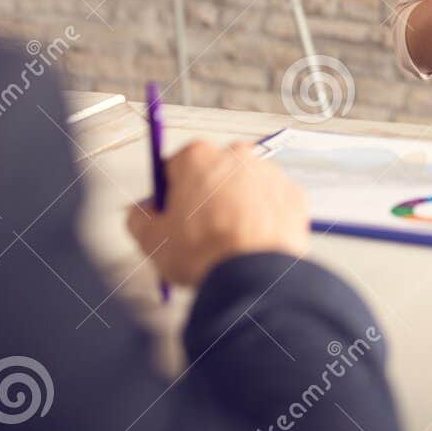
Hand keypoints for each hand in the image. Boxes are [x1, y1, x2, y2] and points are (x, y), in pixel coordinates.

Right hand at [126, 139, 309, 287]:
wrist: (255, 275)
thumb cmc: (205, 254)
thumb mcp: (151, 241)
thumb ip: (138, 218)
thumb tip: (139, 212)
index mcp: (197, 157)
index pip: (174, 168)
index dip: (170, 195)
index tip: (172, 216)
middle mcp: (235, 155)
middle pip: (212, 173)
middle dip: (206, 197)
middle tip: (201, 232)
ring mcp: (268, 172)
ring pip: (244, 186)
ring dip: (236, 206)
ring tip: (230, 243)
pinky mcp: (293, 193)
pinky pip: (272, 202)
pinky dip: (264, 218)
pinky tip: (253, 243)